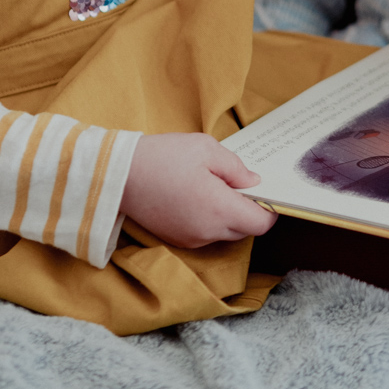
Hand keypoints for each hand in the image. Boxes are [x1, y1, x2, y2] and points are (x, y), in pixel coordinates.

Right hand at [120, 133, 276, 246]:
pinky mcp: (177, 239)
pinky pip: (206, 233)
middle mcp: (207, 232)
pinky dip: (210, 219)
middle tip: (240, 183)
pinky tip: (198, 196)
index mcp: (219, 210)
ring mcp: (191, 239)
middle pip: (244, 230)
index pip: (260, 223)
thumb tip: (253, 182)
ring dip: (228, 215)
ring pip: (225, 232)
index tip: (267, 192)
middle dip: (249, 210)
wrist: (119, 175)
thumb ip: (236, 168)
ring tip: (214, 186)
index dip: (270, 209)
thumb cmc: (163, 157)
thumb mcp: (206, 149)